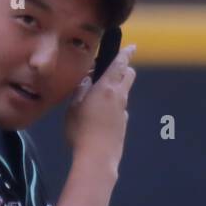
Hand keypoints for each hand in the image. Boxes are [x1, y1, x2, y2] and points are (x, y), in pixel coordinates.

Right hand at [64, 43, 136, 169]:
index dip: (126, 53)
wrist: (97, 158)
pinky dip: (112, 107)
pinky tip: (98, 118)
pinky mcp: (123, 125)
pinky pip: (119, 109)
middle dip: (123, 69)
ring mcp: (123, 112)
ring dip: (115, 89)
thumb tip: (88, 79)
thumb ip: (81, 90)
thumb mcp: (74, 107)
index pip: (120, 64)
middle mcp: (119, 97)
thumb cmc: (81, 131)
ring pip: (123, 93)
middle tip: (110, 70)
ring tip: (96, 98)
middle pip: (128, 75)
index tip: (132, 47)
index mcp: (107, 87)